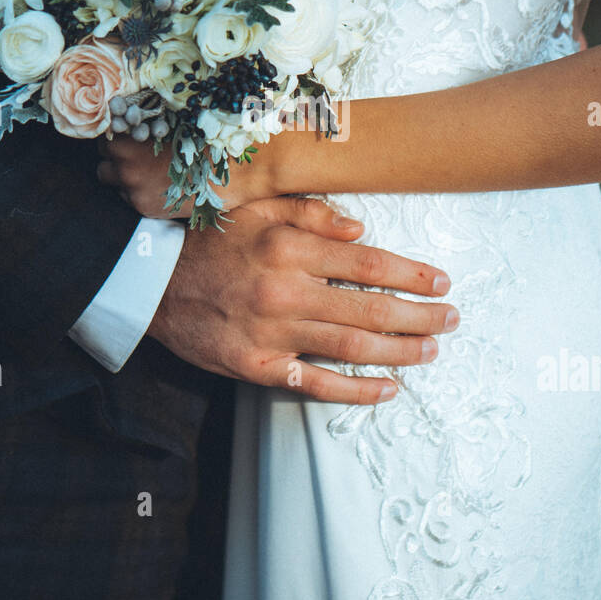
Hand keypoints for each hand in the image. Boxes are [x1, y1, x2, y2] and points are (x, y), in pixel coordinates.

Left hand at [96, 133, 278, 218]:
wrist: (235, 170)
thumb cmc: (209, 137)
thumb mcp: (177, 119)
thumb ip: (150, 120)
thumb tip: (133, 118)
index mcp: (131, 134)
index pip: (105, 132)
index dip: (116, 131)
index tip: (125, 133)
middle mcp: (125, 162)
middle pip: (103, 157)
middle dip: (115, 154)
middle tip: (133, 152)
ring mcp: (132, 187)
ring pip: (110, 179)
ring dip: (121, 174)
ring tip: (144, 170)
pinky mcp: (144, 207)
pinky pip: (127, 198)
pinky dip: (137, 191)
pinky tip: (158, 184)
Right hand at [148, 196, 458, 404]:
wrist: (149, 283)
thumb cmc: (208, 241)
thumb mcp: (256, 207)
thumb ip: (311, 212)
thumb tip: (362, 228)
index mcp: (289, 246)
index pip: (369, 263)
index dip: (413, 275)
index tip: (442, 281)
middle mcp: (285, 290)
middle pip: (371, 310)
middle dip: (420, 317)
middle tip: (451, 319)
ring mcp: (271, 333)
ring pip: (352, 349)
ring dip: (401, 353)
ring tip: (431, 350)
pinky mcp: (256, 367)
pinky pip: (316, 384)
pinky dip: (357, 391)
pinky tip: (388, 389)